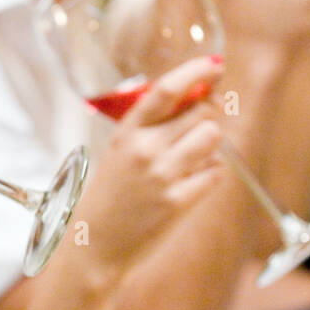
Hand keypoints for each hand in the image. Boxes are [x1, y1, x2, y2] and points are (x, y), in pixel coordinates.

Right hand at [72, 56, 225, 269]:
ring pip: (212, 137)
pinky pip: (215, 172)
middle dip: (209, 113)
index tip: (213, 65)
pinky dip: (212, 172)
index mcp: (126, 133)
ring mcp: (163, 177)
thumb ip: (149, 128)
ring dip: (212, 142)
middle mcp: (145, 150)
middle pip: (201, 112)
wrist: (94, 244)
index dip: (195, 71)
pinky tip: (195, 178)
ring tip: (196, 154)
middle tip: (201, 123)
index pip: (166, 90)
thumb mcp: (117, 152)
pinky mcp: (178, 203)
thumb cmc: (106, 196)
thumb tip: (195, 102)